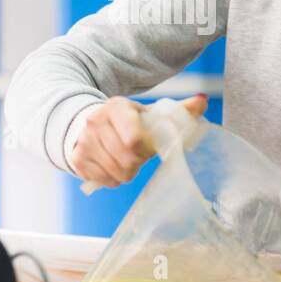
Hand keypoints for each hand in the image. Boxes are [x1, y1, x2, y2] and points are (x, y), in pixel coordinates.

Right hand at [69, 93, 207, 187]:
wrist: (87, 124)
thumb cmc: (126, 121)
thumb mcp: (148, 113)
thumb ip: (179, 110)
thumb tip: (203, 100)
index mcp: (116, 107)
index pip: (134, 138)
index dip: (146, 148)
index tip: (148, 145)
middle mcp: (95, 122)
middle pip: (128, 159)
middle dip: (139, 161)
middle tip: (138, 154)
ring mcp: (83, 142)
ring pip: (118, 173)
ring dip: (127, 171)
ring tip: (126, 158)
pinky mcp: (77, 160)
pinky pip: (105, 181)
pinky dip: (113, 178)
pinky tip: (112, 164)